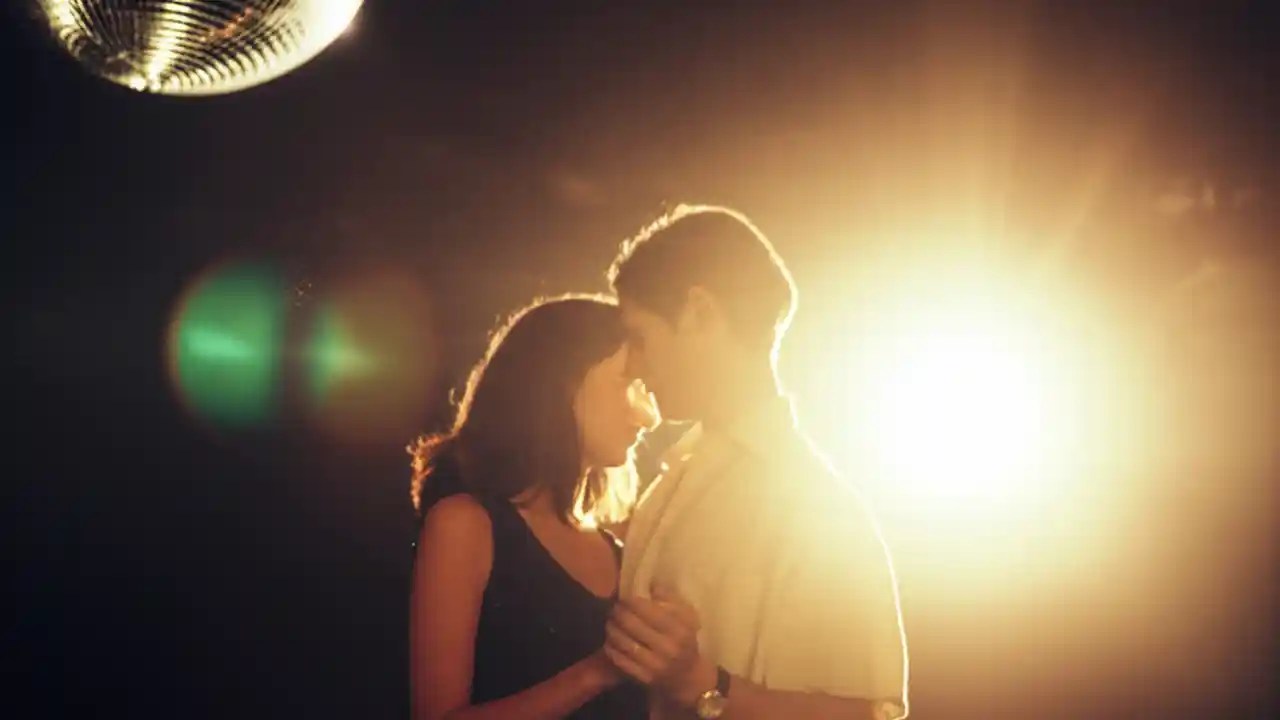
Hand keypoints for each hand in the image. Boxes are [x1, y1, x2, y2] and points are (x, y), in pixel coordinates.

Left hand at [604, 585, 710, 702]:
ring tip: (610, 622)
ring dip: (612, 629)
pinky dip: (611, 648)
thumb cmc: (684, 639)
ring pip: (623, 642)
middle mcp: (668, 647)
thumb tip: (651, 584)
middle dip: (618, 613)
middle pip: (632, 624)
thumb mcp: (687, 616)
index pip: (648, 610)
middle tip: (613, 608)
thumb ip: (671, 598)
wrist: (687, 676)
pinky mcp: (644, 678)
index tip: (624, 597)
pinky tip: (610, 640)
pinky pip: (621, 660)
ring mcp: (655, 665)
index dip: (631, 601)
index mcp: (679, 629)